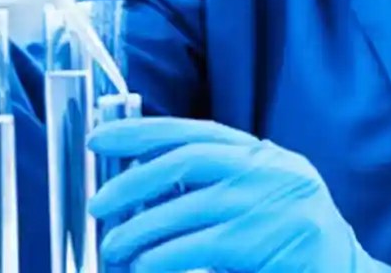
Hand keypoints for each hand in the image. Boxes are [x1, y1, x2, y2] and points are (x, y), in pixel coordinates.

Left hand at [88, 118, 390, 272]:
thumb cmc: (291, 242)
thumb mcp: (258, 196)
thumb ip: (214, 182)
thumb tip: (140, 180)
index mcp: (263, 154)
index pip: (192, 132)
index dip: (141, 131)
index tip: (99, 138)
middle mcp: (267, 169)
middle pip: (183, 161)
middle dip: (131, 180)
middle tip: (98, 202)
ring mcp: (268, 203)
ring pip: (185, 208)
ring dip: (139, 229)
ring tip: (113, 245)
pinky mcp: (263, 242)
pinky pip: (197, 246)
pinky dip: (162, 255)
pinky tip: (143, 264)